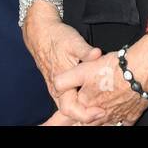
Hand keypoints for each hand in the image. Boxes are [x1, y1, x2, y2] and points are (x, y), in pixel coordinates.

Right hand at [22, 2, 106, 123]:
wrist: (41, 32)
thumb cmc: (57, 37)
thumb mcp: (73, 41)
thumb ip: (86, 51)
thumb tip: (97, 54)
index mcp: (60, 83)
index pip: (71, 109)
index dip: (86, 114)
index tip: (101, 110)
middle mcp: (57, 90)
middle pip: (71, 111)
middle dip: (88, 114)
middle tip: (106, 110)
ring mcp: (57, 88)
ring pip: (70, 105)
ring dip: (84, 108)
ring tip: (102, 105)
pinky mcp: (60, 84)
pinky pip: (69, 98)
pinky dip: (81, 101)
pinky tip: (93, 97)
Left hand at [54, 37, 147, 126]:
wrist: (145, 70)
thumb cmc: (116, 68)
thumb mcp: (84, 69)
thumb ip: (66, 80)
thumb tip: (56, 86)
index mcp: (85, 103)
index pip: (66, 117)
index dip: (53, 123)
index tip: (44, 126)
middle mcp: (99, 114)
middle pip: (83, 124)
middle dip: (72, 125)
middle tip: (58, 126)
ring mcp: (115, 116)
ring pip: (100, 126)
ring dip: (95, 125)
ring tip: (88, 123)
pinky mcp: (130, 116)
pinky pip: (118, 126)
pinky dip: (113, 126)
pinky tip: (111, 124)